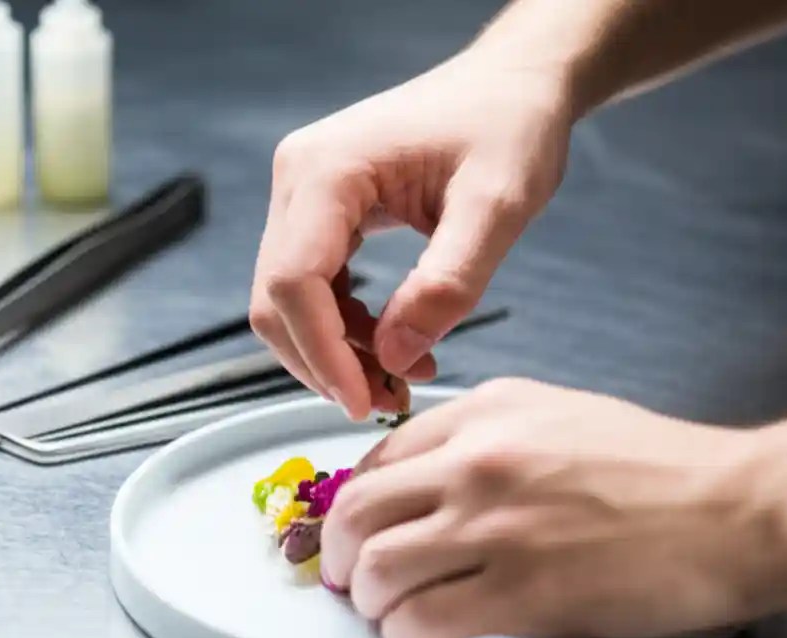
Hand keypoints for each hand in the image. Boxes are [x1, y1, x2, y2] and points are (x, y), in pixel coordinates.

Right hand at [249, 49, 574, 419]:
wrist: (510, 86)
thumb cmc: (508, 127)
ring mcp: (303, 195)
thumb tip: (395, 358)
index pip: (293, 282)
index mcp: (328, 169)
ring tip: (404, 376)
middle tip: (388, 400)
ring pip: (288, 300)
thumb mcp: (499, 206)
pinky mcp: (321, 211)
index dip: (322, 353)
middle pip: (276, 299)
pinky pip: (313, 287)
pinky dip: (345, 328)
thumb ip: (448, 283)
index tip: (365, 402)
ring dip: (335, 351)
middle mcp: (299, 179)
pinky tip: (396, 344)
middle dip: (324, 361)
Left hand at [319, 378, 784, 637]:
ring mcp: (495, 526)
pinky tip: (420, 634)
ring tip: (386, 610)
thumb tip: (431, 470)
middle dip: (339, 551)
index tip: (354, 525)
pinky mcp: (521, 591)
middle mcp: (477, 462)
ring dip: (371, 599)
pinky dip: (407, 634)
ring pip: (380, 569)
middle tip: (347, 574)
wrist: (734, 509)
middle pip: (359, 510)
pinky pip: (424, 620)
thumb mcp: (560, 412)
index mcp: (486, 412)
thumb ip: (488, 432)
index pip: (379, 456)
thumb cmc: (660, 466)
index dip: (353, 500)